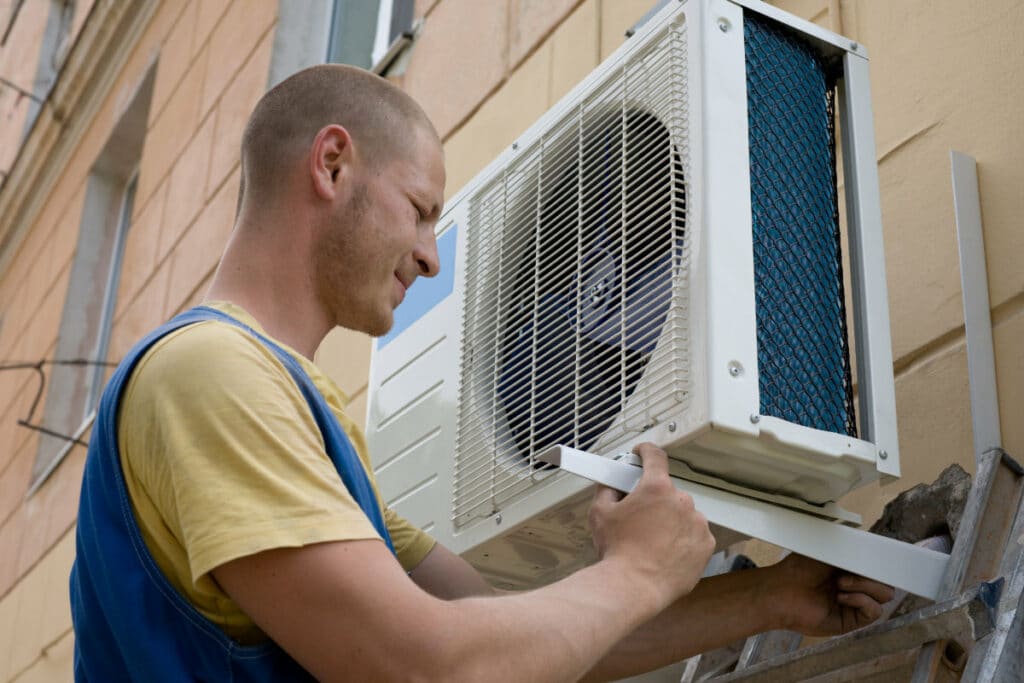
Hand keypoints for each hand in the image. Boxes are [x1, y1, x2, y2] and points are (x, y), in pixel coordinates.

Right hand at [589, 443, 714, 609]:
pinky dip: (683, 539)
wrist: (633, 587)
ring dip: (670, 520)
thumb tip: (611, 483)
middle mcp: (681, 501)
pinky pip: (695, 534)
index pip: (655, 456)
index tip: (642, 453)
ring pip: (683, 513)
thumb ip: (607, 489)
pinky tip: (666, 552)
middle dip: (654, 500)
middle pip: (667, 491)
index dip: (646, 452)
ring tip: (652, 541)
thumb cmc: (617, 551)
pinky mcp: (706, 545)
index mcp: (656, 488)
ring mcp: (697, 523)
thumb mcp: (599, 513)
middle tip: (639, 518)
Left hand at [764, 554, 895, 636]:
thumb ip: (852, 549)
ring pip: (884, 596)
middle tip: (849, 571)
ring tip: (840, 583)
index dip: (880, 563)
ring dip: (865, 586)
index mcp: (850, 569)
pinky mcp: (851, 620)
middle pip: (886, 582)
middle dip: (872, 574)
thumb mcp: (828, 550)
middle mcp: (855, 587)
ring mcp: (854, 604)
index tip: (877, 556)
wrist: (781, 590)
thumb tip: (874, 545)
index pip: (878, 567)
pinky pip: (873, 611)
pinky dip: (862, 600)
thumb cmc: (798, 569)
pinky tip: (841, 596)